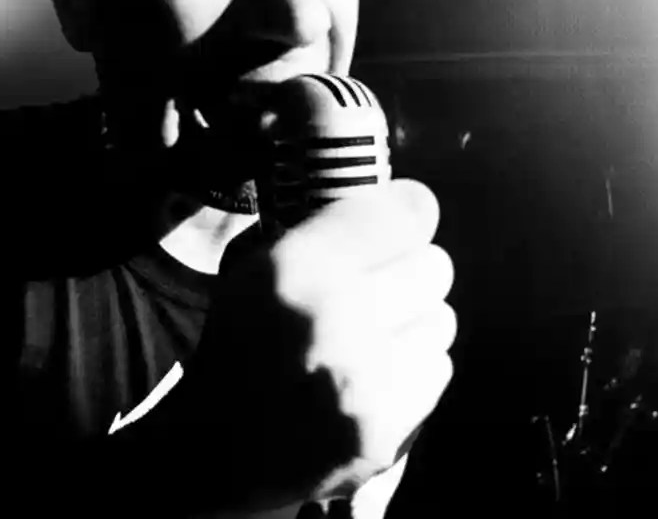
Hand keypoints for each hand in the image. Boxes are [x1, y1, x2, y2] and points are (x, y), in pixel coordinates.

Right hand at [184, 179, 455, 507]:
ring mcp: (362, 380)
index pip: (406, 212)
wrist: (216, 448)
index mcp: (296, 267)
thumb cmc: (241, 347)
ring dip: (414, 327)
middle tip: (380, 292)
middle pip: (435, 266)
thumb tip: (408, 209)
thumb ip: (328, 234)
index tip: (399, 225)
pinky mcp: (382, 430)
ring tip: (373, 343)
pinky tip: (374, 382)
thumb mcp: (258, 270)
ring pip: (442, 320)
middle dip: (409, 275)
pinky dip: (413, 374)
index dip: (406, 216)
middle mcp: (333, 316)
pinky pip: (437, 371)